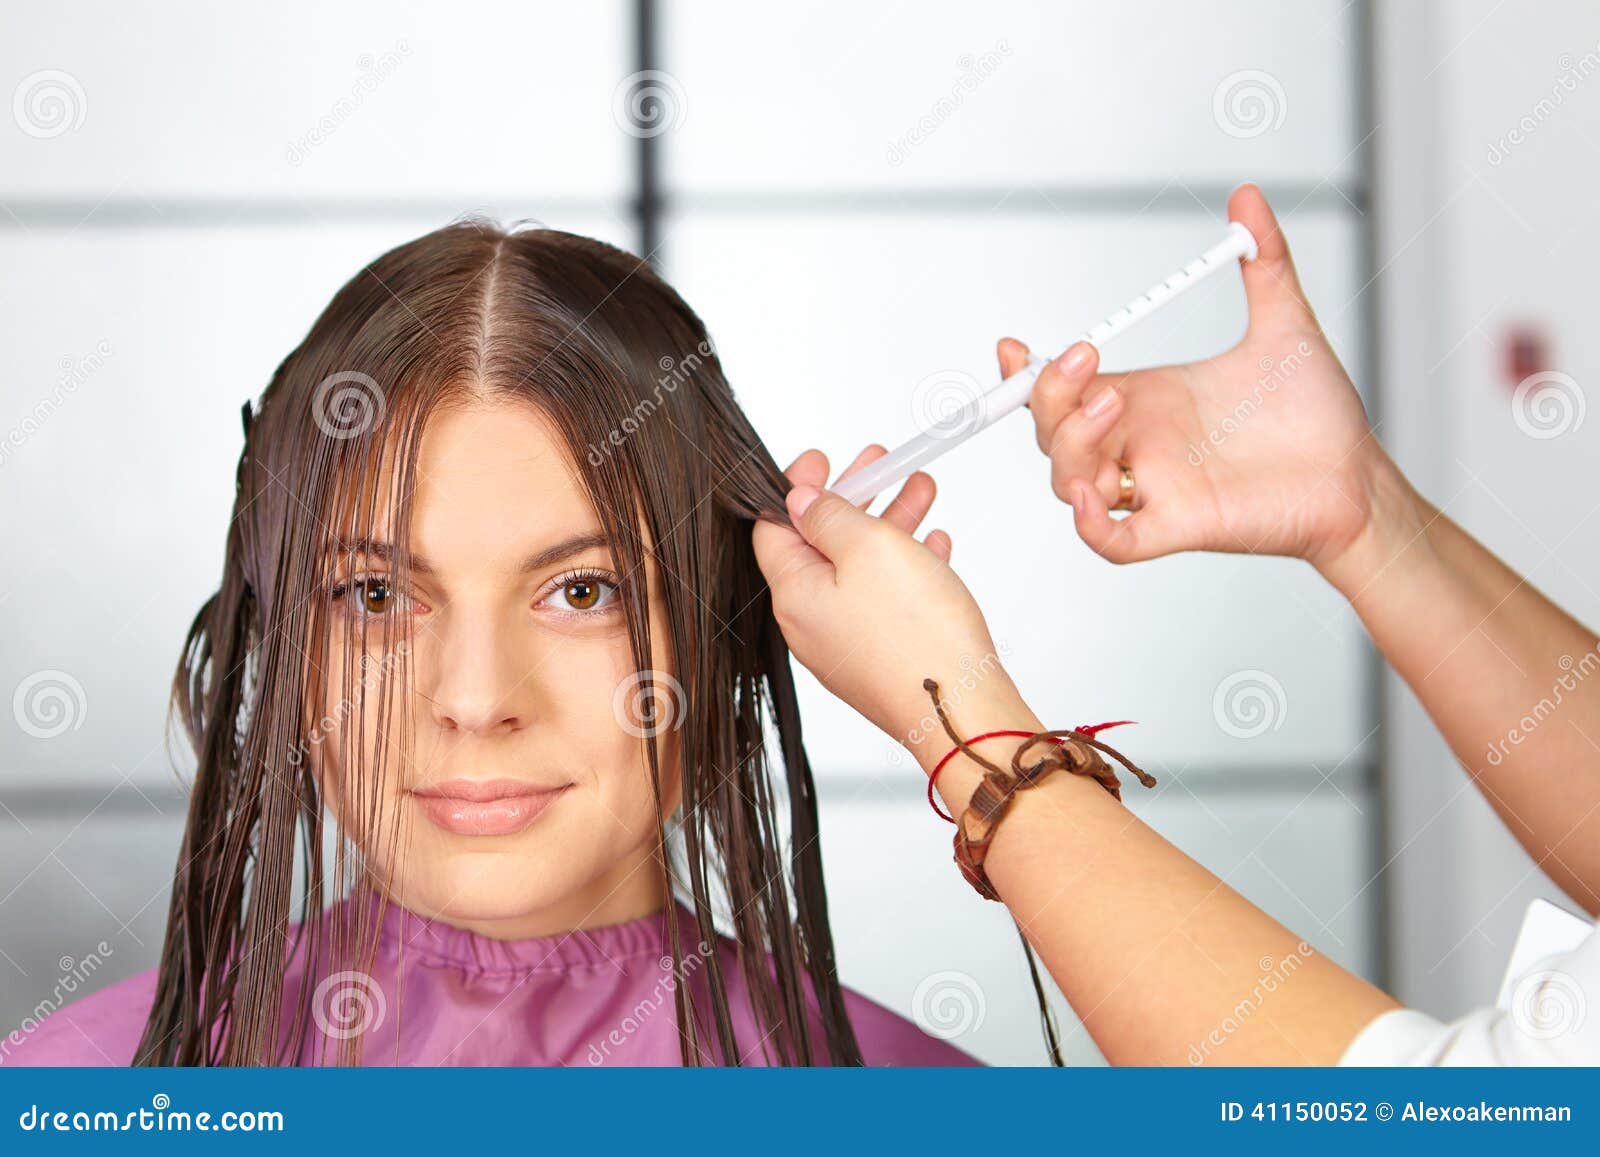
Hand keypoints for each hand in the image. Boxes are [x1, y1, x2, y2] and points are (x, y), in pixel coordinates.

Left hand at [751, 447, 1026, 761]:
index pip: (773, 529)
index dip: (796, 488)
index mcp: (794, 595)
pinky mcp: (882, 659)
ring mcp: (847, 645)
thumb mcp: (868, 548)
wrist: (960, 710)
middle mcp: (812, 624)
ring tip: (922, 490)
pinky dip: (907, 567)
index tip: (821, 459)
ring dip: (890, 525)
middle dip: (855, 498)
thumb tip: (800, 500)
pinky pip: (886, 600)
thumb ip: (829, 517)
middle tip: (877, 465)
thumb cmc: (916, 634)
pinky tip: (935, 544)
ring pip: (861, 569)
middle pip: (822, 546)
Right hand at [1007, 183, 1420, 583]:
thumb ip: (1264, 262)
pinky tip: (1091, 496)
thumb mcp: (1286, 326)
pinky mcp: (1179, 526)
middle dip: (1050, 395)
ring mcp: (1154, 486)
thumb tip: (1250, 199)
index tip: (1015, 344)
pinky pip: (1114, 540)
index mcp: (1146, 398)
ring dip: (1070, 444)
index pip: (1062, 388)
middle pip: (1052, 430)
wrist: (1360, 475)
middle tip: (1086, 359)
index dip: (1029, 371)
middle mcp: (1139, 443)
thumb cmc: (1318, 416)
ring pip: (1070, 480)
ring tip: (1108, 405)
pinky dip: (1091, 524)